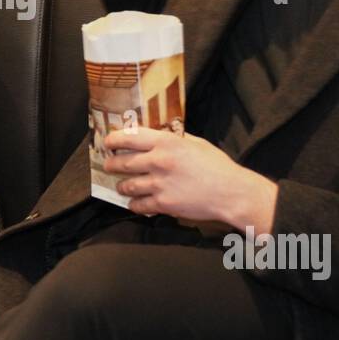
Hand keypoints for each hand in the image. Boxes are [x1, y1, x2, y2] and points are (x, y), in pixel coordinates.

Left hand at [101, 126, 276, 229]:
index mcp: (166, 143)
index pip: (129, 137)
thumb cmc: (217, 166)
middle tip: (109, 165)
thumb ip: (175, 138)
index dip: (113, 139)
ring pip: (127, 185)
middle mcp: (158, 162)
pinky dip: (134, 204)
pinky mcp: (163, 204)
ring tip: (121, 185)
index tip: (108, 142)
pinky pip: (139, 205)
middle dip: (111, 164)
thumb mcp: (196, 143)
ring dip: (121, 185)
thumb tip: (158, 134)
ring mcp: (159, 184)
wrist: (231, 193)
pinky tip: (135, 202)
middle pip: (122, 162)